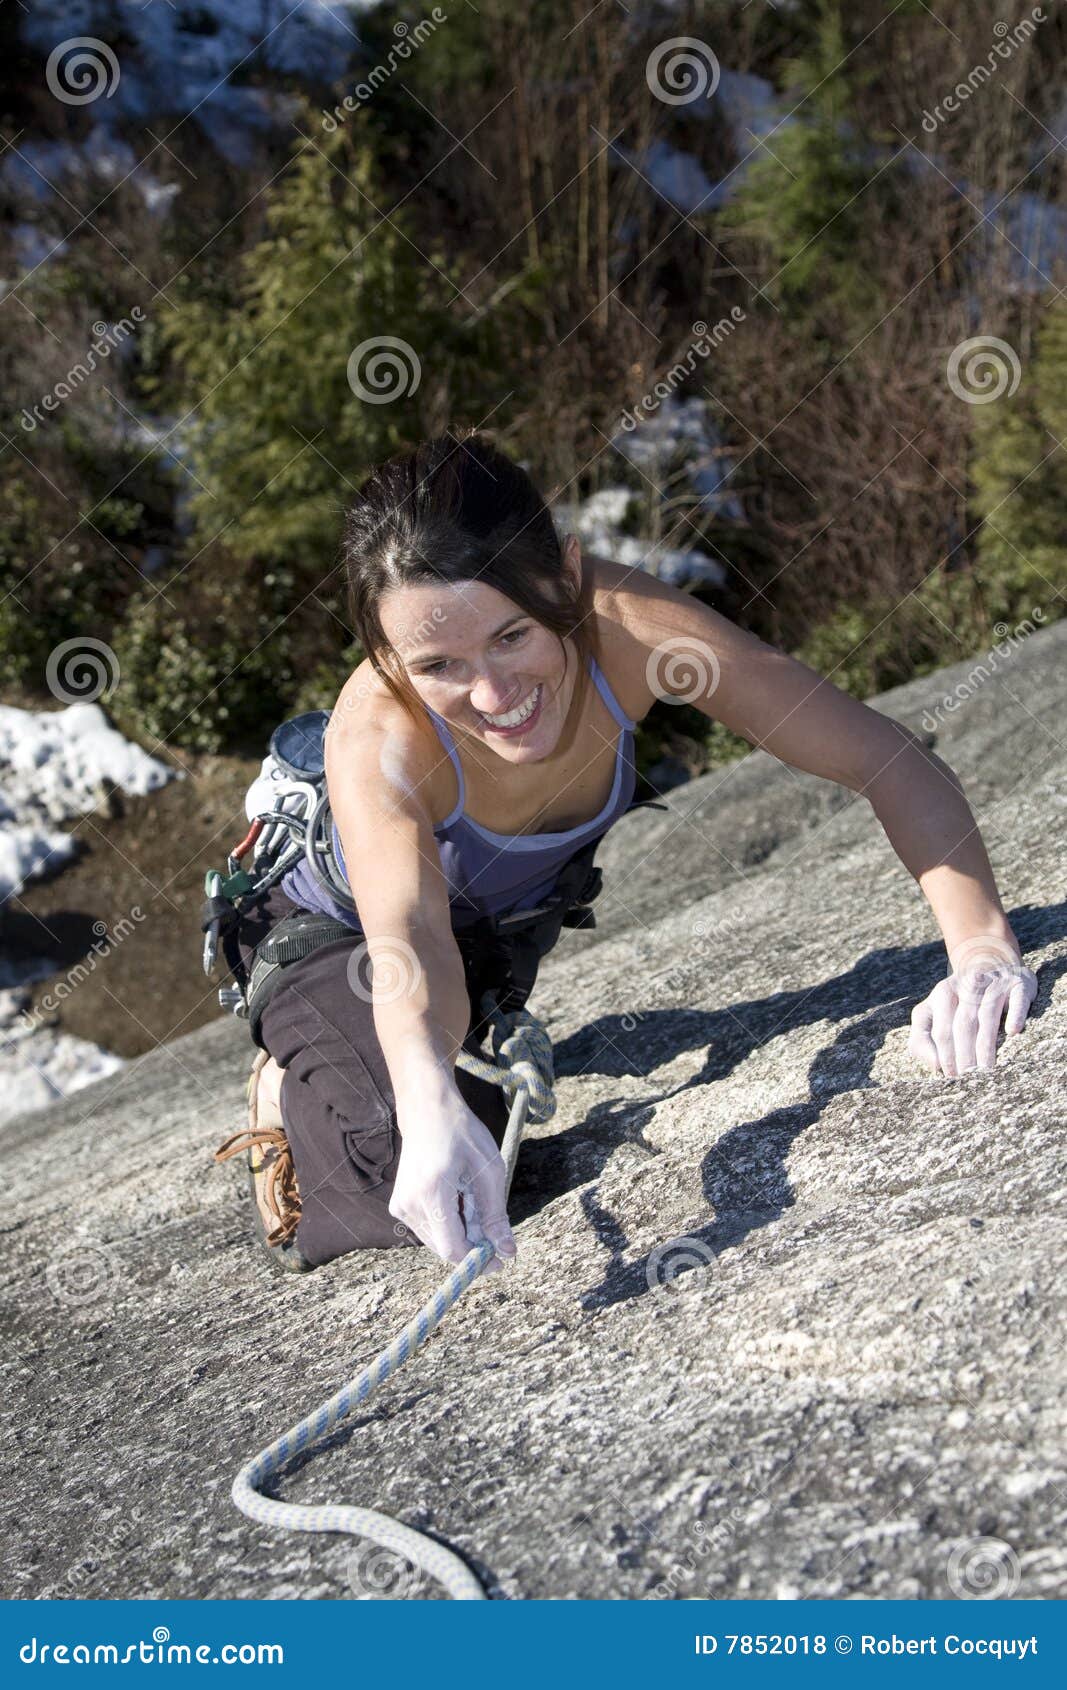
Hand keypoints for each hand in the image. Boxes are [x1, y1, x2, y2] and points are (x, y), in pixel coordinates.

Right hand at [389, 1092, 516, 1275]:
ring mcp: (400, 1207)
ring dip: (461, 1232)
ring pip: (438, 1242)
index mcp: (431, 1193)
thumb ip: (496, 1214)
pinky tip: (456, 1196)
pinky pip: (429, 1230)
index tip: (500, 1260)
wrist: (428, 1110)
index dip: (478, 1260)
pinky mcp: (399, 1206)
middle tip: (490, 1218)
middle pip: (445, 1248)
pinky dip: (448, 1224)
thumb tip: (507, 1252)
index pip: (452, 1248)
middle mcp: (409, 1204)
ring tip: (470, 1197)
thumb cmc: (462, 1134)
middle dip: (473, 1244)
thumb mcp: (489, 1170)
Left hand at [908, 938, 1036, 1075]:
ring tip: (987, 1070)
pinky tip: (1013, 1031)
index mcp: (942, 994)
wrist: (990, 964)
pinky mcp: (1017, 984)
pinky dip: (1015, 1014)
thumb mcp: (932, 1015)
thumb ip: (921, 1039)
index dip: (945, 1055)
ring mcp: (993, 984)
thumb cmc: (958, 1002)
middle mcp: (966, 986)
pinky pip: (1017, 1000)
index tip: (951, 1076)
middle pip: (963, 1025)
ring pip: (987, 1016)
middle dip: (965, 1055)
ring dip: (986, 1045)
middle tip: (970, 1079)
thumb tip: (934, 1065)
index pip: (941, 1030)